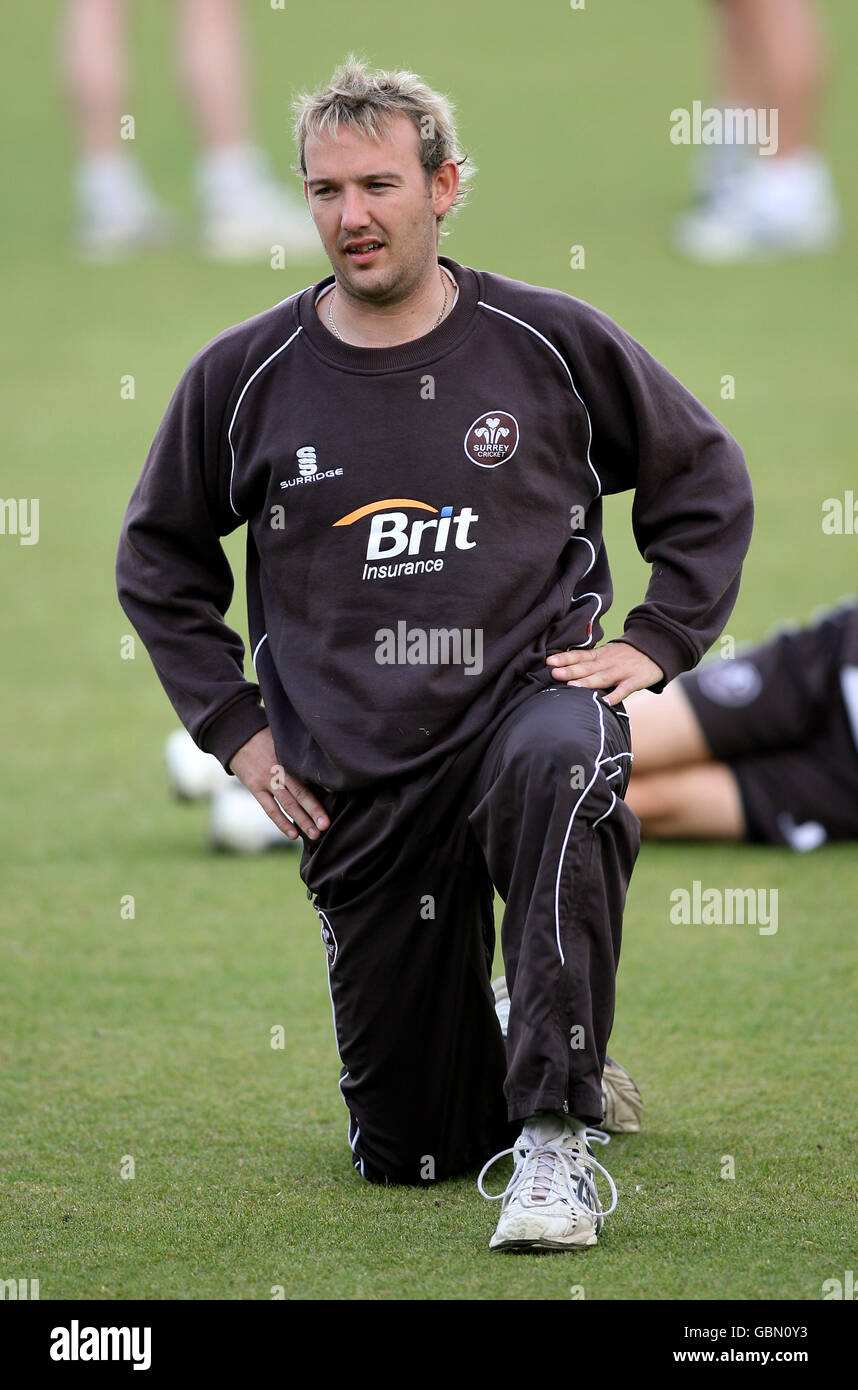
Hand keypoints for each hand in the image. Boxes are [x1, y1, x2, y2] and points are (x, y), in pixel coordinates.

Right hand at [229, 727, 329, 841]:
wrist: (237, 734)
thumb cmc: (267, 734)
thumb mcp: (285, 738)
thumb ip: (301, 750)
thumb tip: (325, 760)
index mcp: (290, 756)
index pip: (308, 774)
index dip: (322, 786)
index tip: (336, 798)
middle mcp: (279, 770)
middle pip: (300, 792)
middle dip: (314, 810)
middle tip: (326, 825)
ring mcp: (266, 780)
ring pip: (287, 804)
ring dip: (301, 820)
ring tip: (315, 835)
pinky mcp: (255, 788)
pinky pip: (269, 808)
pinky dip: (282, 822)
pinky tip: (293, 834)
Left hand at [545, 641, 663, 705]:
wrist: (657, 648)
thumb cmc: (626, 655)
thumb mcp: (607, 653)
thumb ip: (589, 660)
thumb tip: (564, 668)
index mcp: (601, 655)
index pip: (580, 655)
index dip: (564, 658)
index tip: (548, 661)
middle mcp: (608, 662)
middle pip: (587, 666)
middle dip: (570, 670)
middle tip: (553, 673)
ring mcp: (622, 671)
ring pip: (602, 677)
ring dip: (587, 682)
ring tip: (571, 687)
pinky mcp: (636, 680)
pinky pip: (624, 689)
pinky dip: (616, 695)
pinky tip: (606, 702)